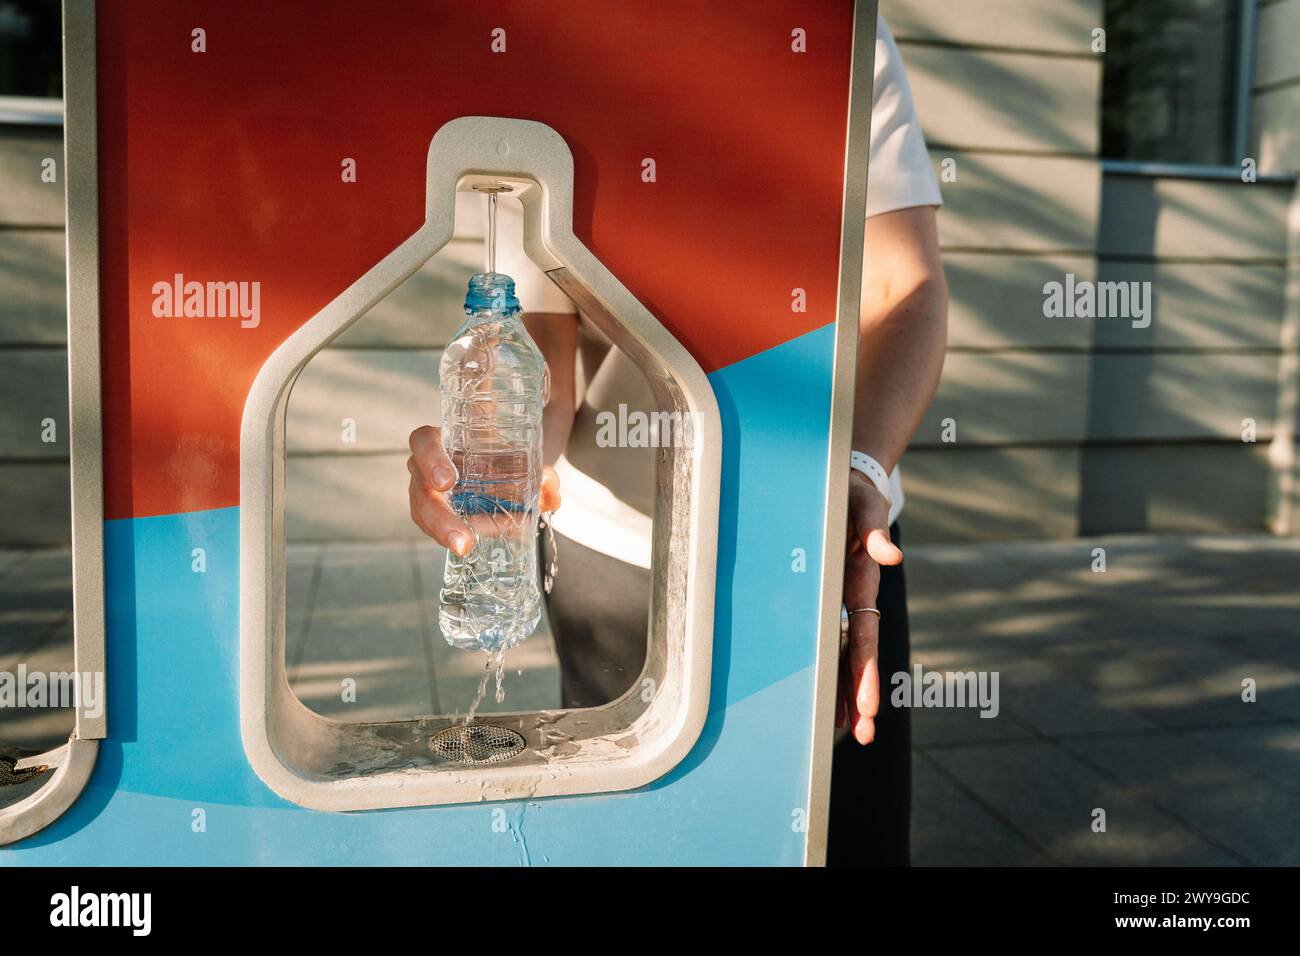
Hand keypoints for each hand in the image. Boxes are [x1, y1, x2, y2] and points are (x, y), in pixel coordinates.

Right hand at [407, 425, 560, 555]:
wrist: (500, 461)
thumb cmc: (499, 450)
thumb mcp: (520, 452)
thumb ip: (540, 469)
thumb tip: (550, 493)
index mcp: (441, 440)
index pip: (423, 442)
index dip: (431, 459)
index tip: (448, 482)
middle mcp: (426, 467)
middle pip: (420, 491)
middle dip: (439, 519)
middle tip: (462, 540)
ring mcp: (428, 493)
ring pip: (424, 515)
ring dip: (445, 535)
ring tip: (467, 548)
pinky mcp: (436, 513)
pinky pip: (437, 529)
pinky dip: (456, 537)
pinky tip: (473, 545)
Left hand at [837, 471, 903, 744]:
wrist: (847, 484)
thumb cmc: (855, 495)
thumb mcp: (865, 507)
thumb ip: (875, 531)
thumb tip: (891, 555)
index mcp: (861, 581)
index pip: (864, 634)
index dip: (865, 669)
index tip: (869, 704)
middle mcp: (855, 597)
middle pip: (859, 654)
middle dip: (861, 695)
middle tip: (863, 736)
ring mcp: (844, 599)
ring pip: (848, 652)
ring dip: (850, 689)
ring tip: (852, 731)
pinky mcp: (832, 594)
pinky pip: (833, 636)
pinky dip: (835, 667)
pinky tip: (833, 696)